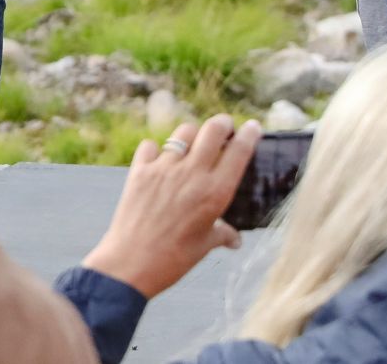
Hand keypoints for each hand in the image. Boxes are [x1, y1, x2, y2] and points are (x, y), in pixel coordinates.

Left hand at [80, 115, 260, 298]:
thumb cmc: (174, 258)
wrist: (132, 262)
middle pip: (212, 129)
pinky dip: (157, 150)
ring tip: (195, 144)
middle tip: (225, 128)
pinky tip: (159, 160)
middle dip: (223, 124)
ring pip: (183, 132)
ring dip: (193, 134)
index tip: (254, 127)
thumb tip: (235, 238)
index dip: (250, 135)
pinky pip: (151, 146)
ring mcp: (164, 169)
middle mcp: (191, 174)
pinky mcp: (140, 170)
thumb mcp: (205, 246)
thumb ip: (223, 234)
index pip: (239, 152)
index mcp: (215, 193)